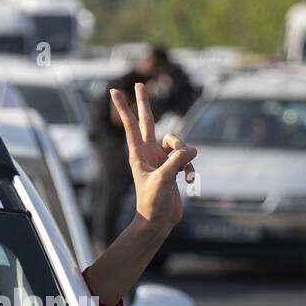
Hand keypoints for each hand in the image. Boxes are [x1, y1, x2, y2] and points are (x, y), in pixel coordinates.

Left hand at [109, 83, 196, 231]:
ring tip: (185, 171)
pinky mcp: (173, 167)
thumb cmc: (153, 203)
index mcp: (138, 154)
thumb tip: (191, 149)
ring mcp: (161, 159)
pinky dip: (190, 167)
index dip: (124, 107)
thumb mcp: (164, 180)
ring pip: (177, 141)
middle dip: (144, 103)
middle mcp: (149, 152)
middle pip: (148, 121)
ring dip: (185, 153)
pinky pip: (187, 157)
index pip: (131, 125)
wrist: (158, 222)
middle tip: (139, 83)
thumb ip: (177, 161)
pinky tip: (189, 180)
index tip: (114, 91)